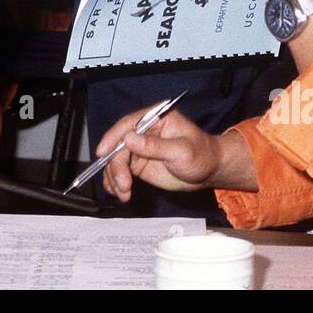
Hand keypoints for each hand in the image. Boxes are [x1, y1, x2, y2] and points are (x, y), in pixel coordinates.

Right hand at [96, 108, 226, 201]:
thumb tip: (129, 139)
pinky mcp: (138, 164)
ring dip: (114, 178)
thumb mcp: (181, 151)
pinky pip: (120, 171)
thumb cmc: (202, 155)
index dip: (112, 137)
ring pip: (116, 160)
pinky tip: (121, 193)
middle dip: (116, 166)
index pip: (128, 124)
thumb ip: (155, 146)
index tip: (103, 152)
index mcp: (155, 118)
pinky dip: (116, 183)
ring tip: (124, 194)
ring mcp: (139, 148)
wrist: (208, 171)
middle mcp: (143, 131)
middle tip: (123, 184)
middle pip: (118, 145)